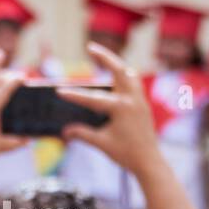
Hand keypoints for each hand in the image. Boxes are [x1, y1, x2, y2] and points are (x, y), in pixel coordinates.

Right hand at [57, 43, 160, 177]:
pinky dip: (122, 76)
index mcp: (122, 108)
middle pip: (119, 70)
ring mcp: (139, 100)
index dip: (74, 95)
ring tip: (103, 58)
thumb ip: (83, 134)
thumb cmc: (126, 153)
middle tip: (90, 47)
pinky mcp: (141, 105)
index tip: (59, 91)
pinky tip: (114, 79)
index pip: (93, 98)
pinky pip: (132, 83)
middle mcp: (132, 99)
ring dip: (115, 65)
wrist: (149, 161)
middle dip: (105, 57)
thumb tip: (65, 130)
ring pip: (129, 74)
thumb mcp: (101, 144)